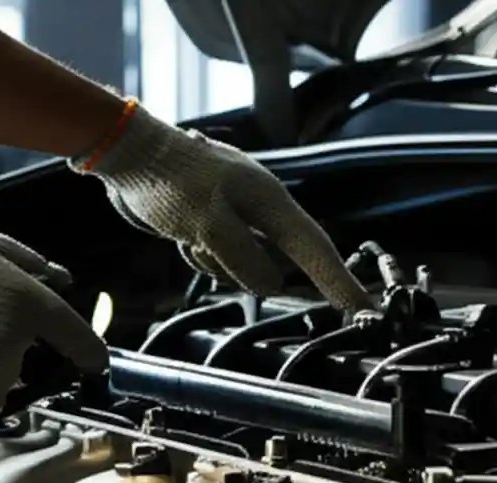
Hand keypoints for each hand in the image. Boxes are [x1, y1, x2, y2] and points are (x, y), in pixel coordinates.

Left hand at [73, 102, 372, 312]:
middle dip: (247, 269)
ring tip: (191, 233)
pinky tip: (183, 234)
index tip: (367, 313)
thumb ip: (244, 258)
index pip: (317, 251)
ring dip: (216, 264)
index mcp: (271, 203)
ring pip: (245, 269)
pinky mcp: (216, 228)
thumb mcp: (208, 224)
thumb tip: (270, 286)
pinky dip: (202, 257)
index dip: (342, 284)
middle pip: (278, 265)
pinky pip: (221, 262)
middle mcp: (262, 212)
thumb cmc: (169, 181)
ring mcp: (239, 220)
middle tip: (209, 244)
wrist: (129, 157)